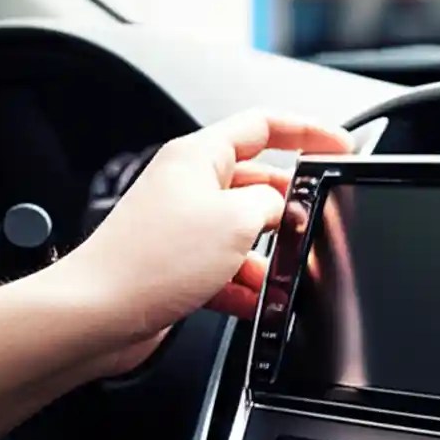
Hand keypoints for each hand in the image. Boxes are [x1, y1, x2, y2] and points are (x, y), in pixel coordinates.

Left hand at [51, 109, 351, 373]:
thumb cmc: (150, 261)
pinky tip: (252, 303)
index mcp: (199, 156)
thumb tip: (287, 208)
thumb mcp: (237, 221)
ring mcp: (183, 226)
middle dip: (287, 210)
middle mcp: (189, 186)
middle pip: (258, 183)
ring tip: (276, 278)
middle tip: (312, 226)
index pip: (264, 125)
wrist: (99, 314)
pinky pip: (226, 269)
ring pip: (245, 233)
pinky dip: (244, 286)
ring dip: (266, 258)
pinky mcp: (178, 266)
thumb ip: (275, 205)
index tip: (340, 145)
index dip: (308, 131)